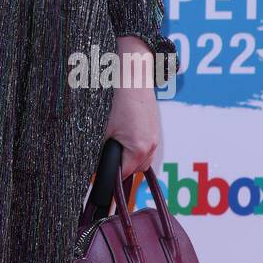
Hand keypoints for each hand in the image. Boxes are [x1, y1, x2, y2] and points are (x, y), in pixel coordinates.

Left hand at [101, 36, 161, 180]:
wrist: (135, 86)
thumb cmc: (122, 106)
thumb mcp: (109, 131)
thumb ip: (108, 150)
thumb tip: (105, 162)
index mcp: (138, 149)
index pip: (126, 172)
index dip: (116, 174)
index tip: (109, 176)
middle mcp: (150, 148)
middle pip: (138, 169)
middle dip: (125, 166)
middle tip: (114, 157)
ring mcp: (156, 141)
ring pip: (145, 161)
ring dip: (134, 159)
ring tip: (122, 146)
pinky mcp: (157, 134)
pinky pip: (149, 150)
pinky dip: (140, 149)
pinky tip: (131, 139)